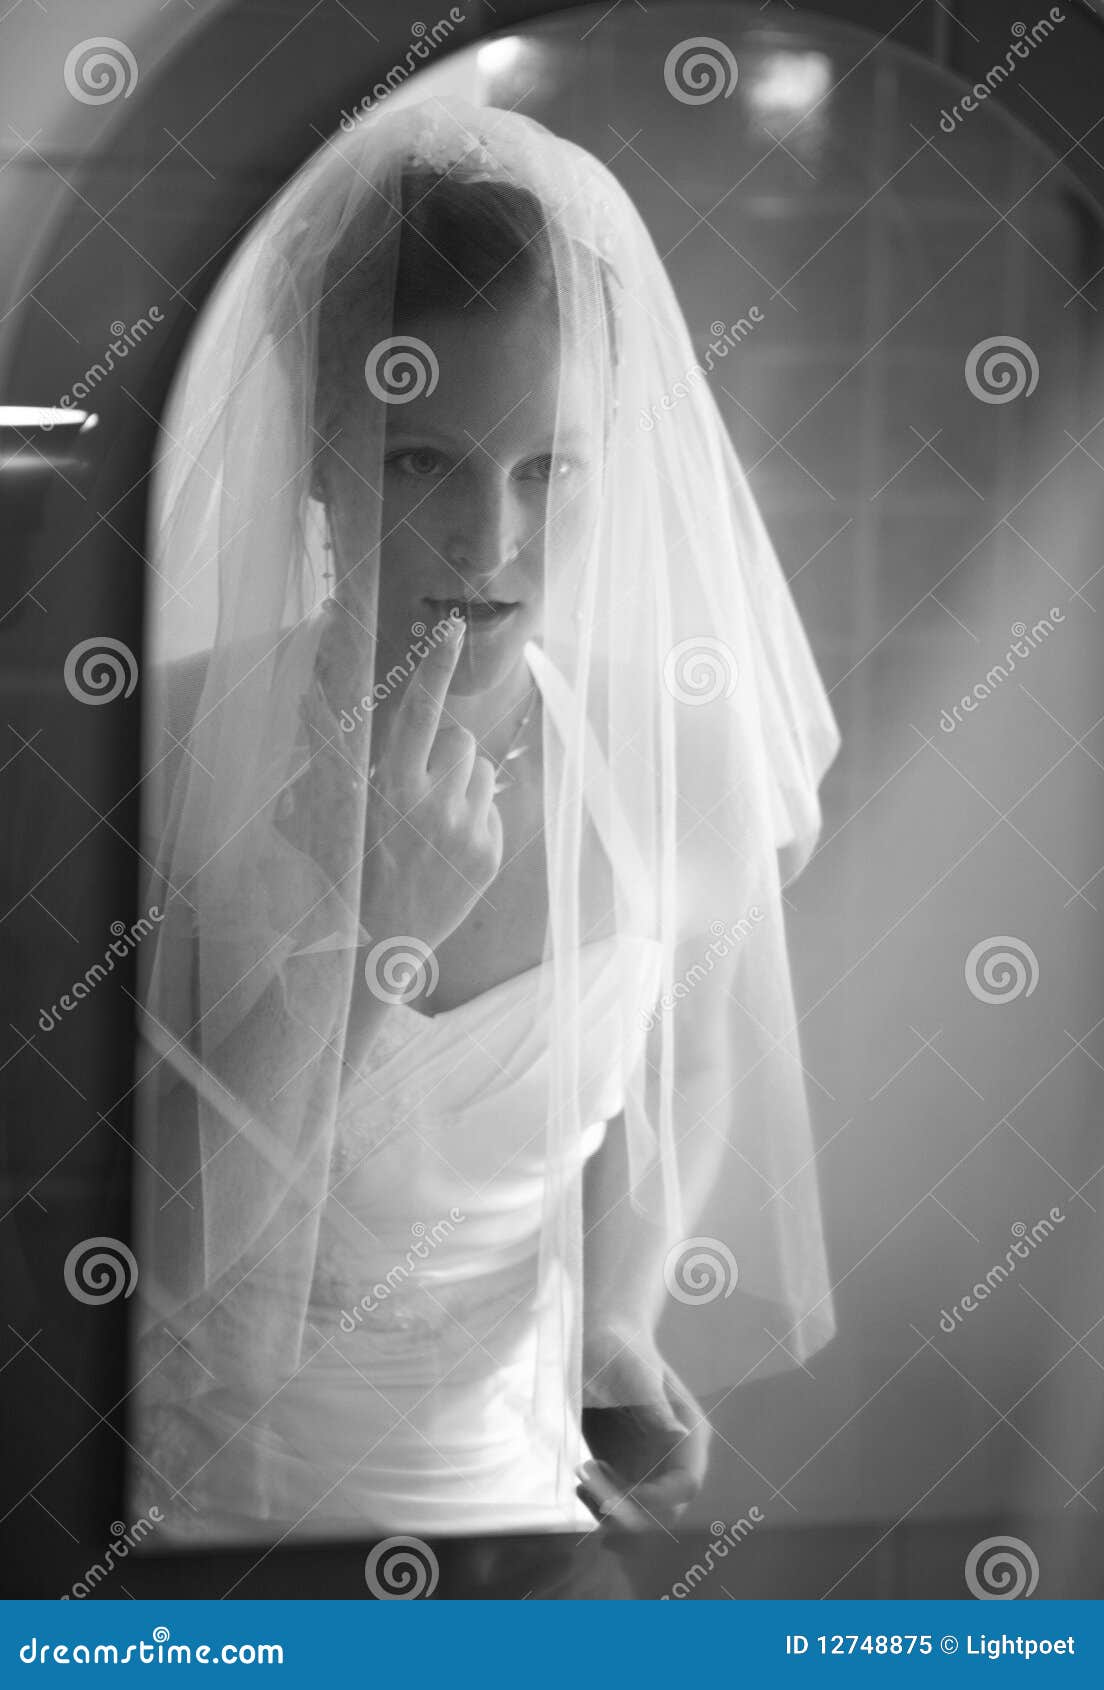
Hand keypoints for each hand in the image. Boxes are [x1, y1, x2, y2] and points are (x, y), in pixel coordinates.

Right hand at [357, 616, 503, 960]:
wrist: (373, 950)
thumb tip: (306, 700)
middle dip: (440, 751)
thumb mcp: (325, 817)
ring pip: (479, 771)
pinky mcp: (490, 854)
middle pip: (459, 739)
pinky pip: (490, 809)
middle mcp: (436, 807)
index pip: (417, 713)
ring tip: (428, 821)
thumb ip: (325, 758)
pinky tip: (442, 848)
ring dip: (457, 783)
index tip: (449, 628)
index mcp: (391, 791)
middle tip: (414, 786)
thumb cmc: (341, 878)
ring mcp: (469, 832)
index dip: (433, 667)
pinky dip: (471, 818)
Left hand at [577, 1333, 711, 1528]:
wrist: (598, 1342)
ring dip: (612, 1512)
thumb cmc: (619, 1349)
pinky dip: (601, 1505)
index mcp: (690, 1432)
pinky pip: (621, 1507)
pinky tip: (581, 1480)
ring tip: (583, 1479)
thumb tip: (678, 1434)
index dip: (656, 1499)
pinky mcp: (627, 1472)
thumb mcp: (633, 1371)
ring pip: (643, 1517)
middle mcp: (675, 1457)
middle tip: (590, 1488)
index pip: (686, 1483)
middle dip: (630, 1512)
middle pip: (667, 1511)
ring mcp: (652, 1468)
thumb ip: (653, 1404)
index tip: (613, 1495)